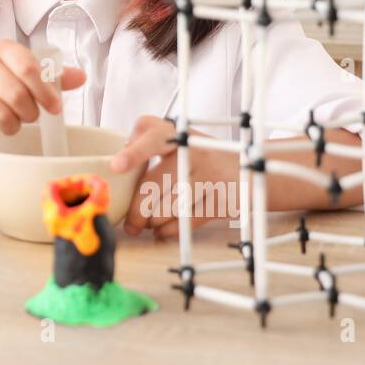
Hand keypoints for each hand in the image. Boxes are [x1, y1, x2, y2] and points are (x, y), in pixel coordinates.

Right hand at [0, 40, 84, 141]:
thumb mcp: (23, 74)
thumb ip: (53, 76)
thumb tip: (81, 77)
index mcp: (4, 49)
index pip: (28, 68)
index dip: (45, 92)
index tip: (55, 108)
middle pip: (16, 94)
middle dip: (30, 114)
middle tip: (30, 117)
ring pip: (0, 115)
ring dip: (12, 127)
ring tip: (11, 123)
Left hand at [112, 115, 238, 238]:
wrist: (248, 169)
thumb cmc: (200, 154)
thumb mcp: (178, 135)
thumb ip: (147, 133)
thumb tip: (123, 148)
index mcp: (177, 134)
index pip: (153, 136)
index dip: (134, 152)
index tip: (116, 166)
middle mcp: (194, 151)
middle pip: (155, 185)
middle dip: (137, 211)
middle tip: (130, 223)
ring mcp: (210, 175)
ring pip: (169, 207)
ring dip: (153, 222)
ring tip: (148, 224)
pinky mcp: (222, 199)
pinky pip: (187, 221)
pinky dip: (170, 230)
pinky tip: (162, 230)